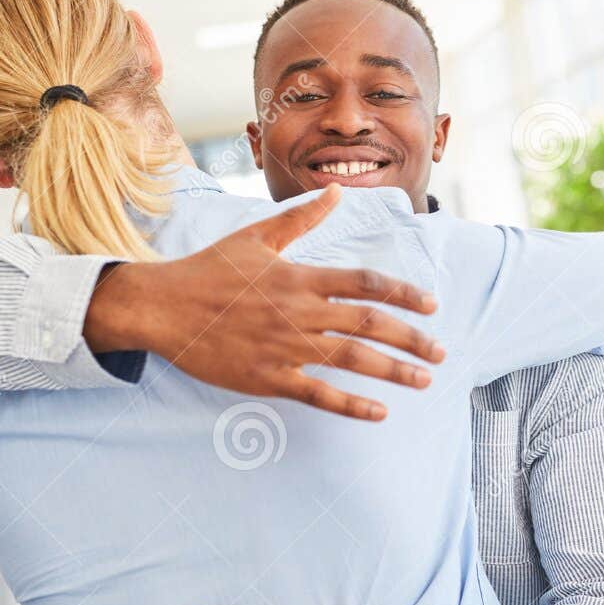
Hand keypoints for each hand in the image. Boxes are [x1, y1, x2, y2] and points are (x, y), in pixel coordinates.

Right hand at [84, 184, 444, 421]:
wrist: (162, 307)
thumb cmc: (209, 270)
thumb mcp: (256, 236)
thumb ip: (302, 219)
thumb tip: (336, 191)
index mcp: (300, 277)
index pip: (364, 283)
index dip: (402, 293)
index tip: (430, 304)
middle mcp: (299, 312)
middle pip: (368, 323)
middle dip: (411, 338)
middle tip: (441, 352)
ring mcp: (285, 347)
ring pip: (351, 359)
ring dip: (393, 371)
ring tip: (424, 380)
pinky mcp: (268, 377)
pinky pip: (318, 394)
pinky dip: (351, 405)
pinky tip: (379, 413)